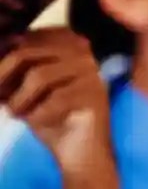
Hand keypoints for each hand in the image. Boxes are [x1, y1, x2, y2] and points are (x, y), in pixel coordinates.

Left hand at [0, 28, 113, 179]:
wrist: (79, 153)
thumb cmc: (50, 116)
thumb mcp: (23, 88)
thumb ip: (11, 69)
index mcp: (68, 43)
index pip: (27, 36)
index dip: (6, 57)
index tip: (0, 82)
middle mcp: (84, 52)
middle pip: (29, 52)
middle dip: (4, 77)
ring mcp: (92, 72)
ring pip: (40, 75)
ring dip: (19, 99)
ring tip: (16, 113)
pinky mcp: (96, 95)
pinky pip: (56, 99)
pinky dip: (38, 114)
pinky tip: (37, 122)